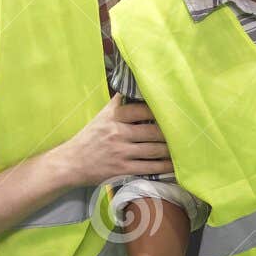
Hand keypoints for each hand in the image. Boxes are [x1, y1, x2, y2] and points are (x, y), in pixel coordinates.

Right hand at [51, 94, 171, 185]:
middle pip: (152, 132)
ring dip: (170, 150)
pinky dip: (163, 166)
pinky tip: (173, 165)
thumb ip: (117, 104)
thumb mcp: (101, 116)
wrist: (71, 162)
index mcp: (114, 117)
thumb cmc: (89, 137)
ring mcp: (121, 152)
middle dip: (170, 133)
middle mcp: (118, 133)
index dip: (160, 112)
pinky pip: (149, 167)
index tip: (173, 112)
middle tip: (184, 132)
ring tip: (182, 148)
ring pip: (154, 150)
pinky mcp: (123, 169)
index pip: (142, 110)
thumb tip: (133, 87)